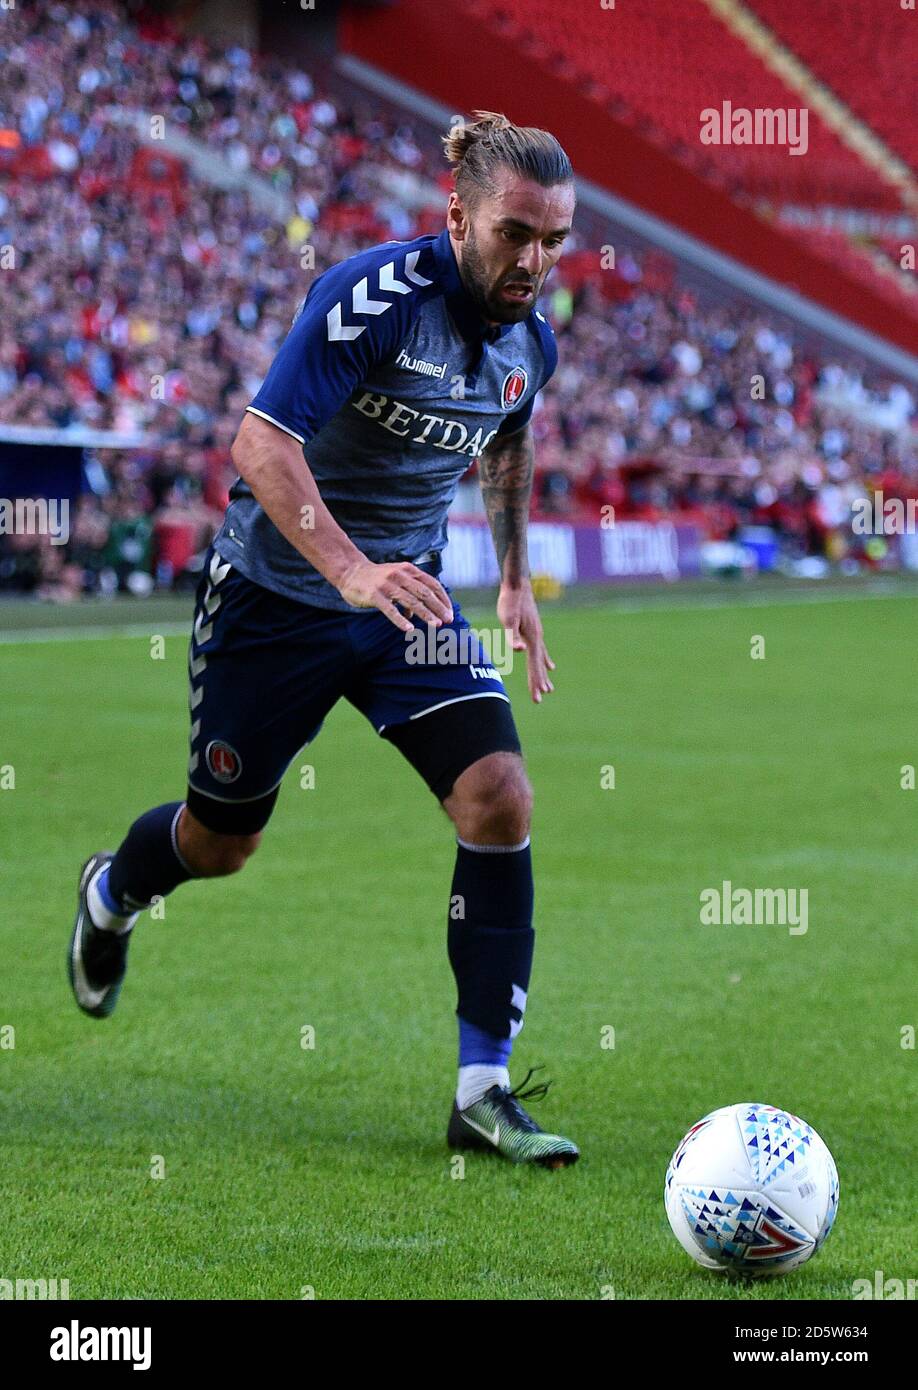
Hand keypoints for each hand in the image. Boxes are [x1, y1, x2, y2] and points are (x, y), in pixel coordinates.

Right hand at [337, 559, 453, 632]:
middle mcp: (400, 576)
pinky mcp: (374, 595)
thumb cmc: (377, 578)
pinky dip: (400, 620)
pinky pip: (390, 610)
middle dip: (438, 608)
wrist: (350, 572)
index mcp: (408, 570)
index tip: (450, 613)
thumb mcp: (397, 579)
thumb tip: (417, 615)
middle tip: (448, 620)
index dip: (443, 599)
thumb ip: (410, 592)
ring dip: (425, 614)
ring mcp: (387, 585)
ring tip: (436, 625)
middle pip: (425, 593)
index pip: (432, 584)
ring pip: (411, 602)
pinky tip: (409, 629)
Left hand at [497, 578, 554, 702]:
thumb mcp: (507, 619)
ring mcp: (537, 634)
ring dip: (543, 674)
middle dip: (539, 682)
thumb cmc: (510, 601)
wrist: (517, 584)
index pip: (534, 665)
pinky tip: (550, 665)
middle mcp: (537, 638)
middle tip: (540, 699)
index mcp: (532, 639)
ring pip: (542, 659)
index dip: (535, 682)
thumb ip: (512, 636)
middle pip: (539, 665)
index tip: (537, 698)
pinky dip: (545, 660)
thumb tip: (519, 650)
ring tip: (549, 688)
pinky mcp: (534, 630)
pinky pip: (542, 650)